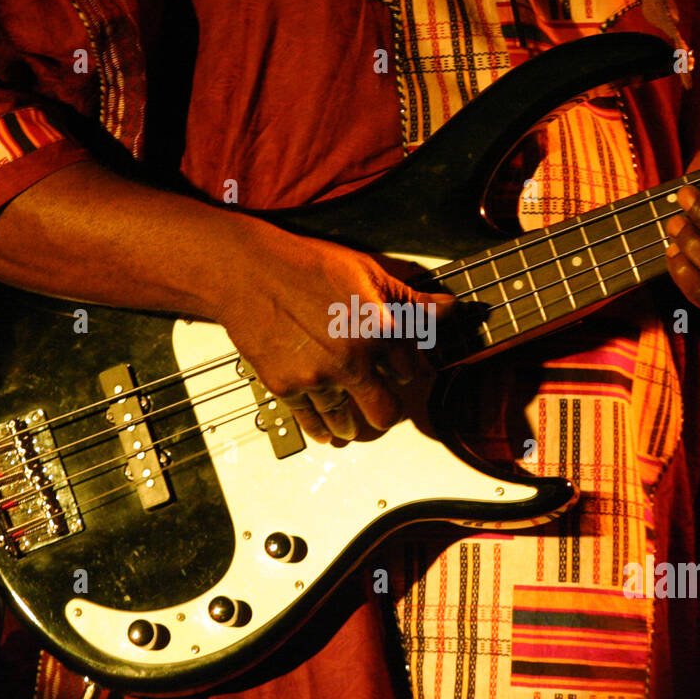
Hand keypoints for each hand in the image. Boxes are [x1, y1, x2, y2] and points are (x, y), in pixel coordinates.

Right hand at [218, 231, 456, 443]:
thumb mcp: (368, 273)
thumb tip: (451, 309)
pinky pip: (310, 422)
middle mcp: (351, 360)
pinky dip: (321, 429)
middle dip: (388, 410)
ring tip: (354, 425)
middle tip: (384, 404)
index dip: (408, 368)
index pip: (410, 368)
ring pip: (348, 423)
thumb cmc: (305, 265)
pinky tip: (327, 433)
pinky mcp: (287, 387)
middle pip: (385, 411)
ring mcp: (318, 378)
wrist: (248, 272)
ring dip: (354, 424)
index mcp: (378, 329)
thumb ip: (411, 301)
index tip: (401, 369)